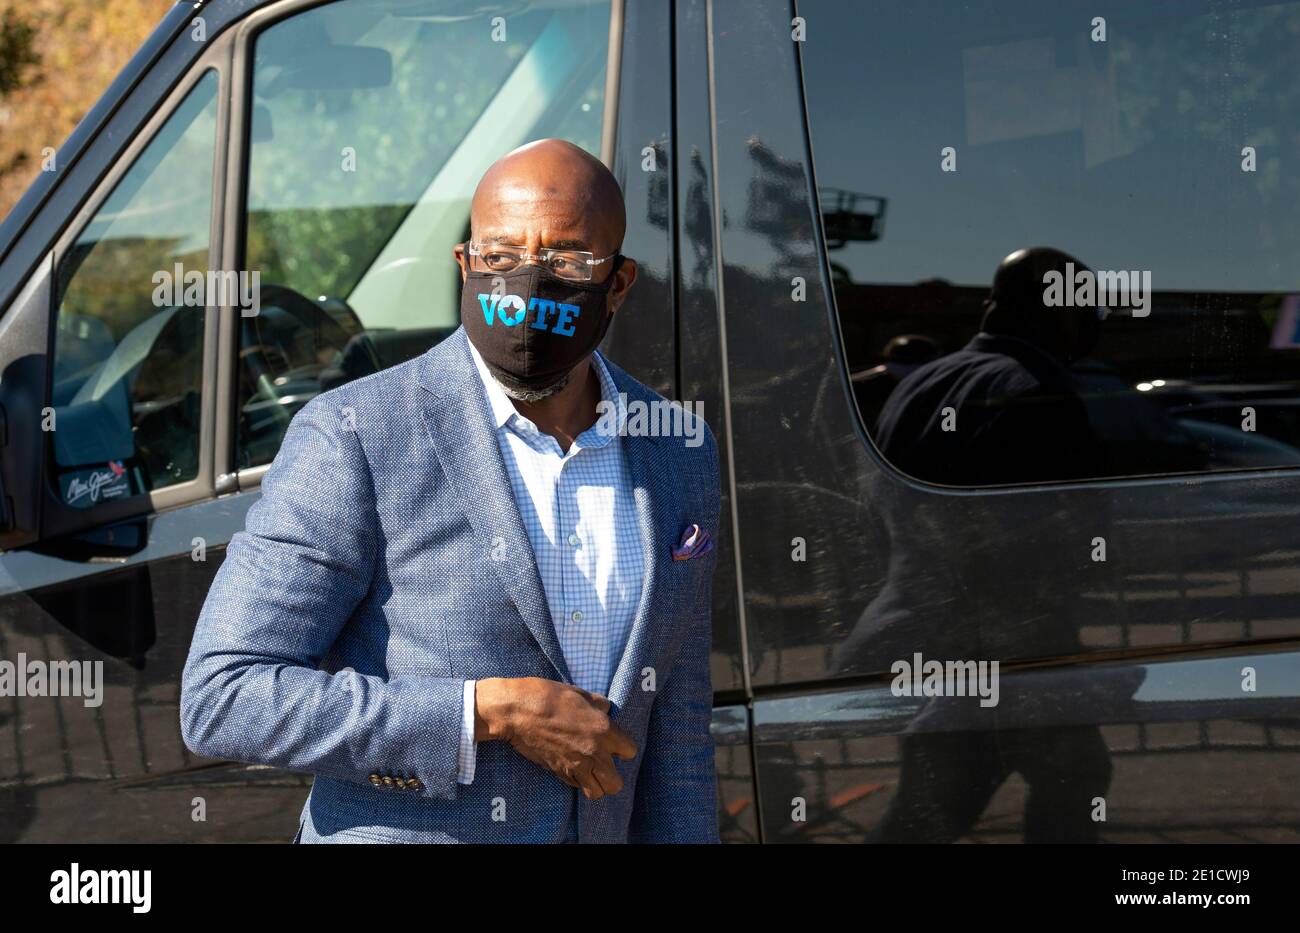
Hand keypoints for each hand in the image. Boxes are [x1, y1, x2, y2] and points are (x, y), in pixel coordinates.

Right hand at [475, 677, 636, 799]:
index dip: (623, 749)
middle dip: (612, 776)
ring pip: (597, 793)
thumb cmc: (548, 696)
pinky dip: (577, 781)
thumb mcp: (579, 693)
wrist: (517, 711)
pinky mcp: (559, 772)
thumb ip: (598, 704)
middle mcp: (594, 751)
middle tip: (603, 764)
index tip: (613, 744)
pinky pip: (577, 787)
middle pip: (616, 783)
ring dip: (595, 784)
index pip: (630, 752)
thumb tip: (606, 710)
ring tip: (589, 771)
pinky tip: (571, 767)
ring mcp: (576, 765)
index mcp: (604, 729)